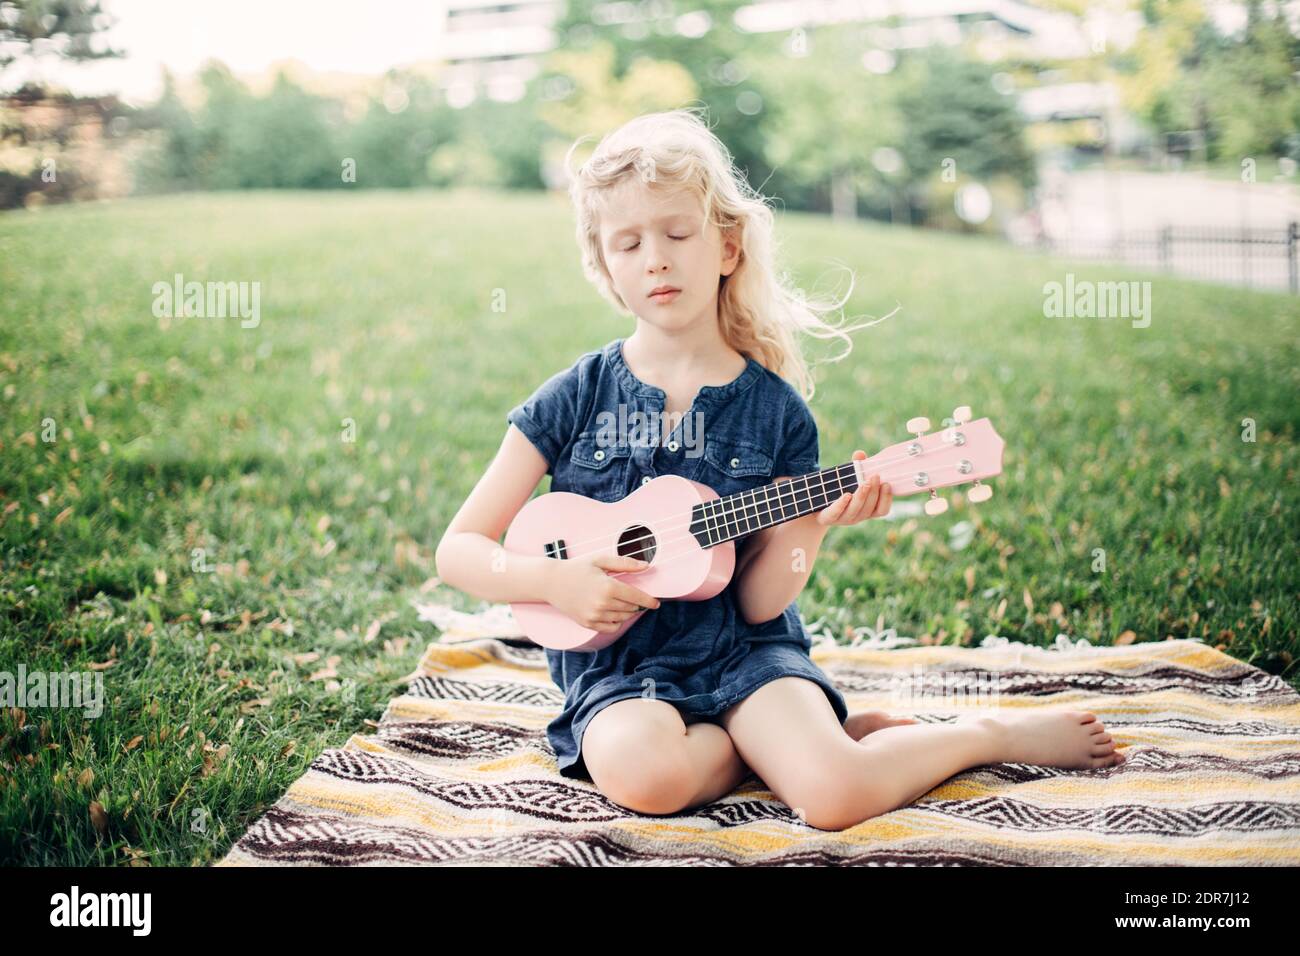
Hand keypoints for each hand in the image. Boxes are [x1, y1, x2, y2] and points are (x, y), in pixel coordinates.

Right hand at [546, 552, 660, 633]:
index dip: (649, 601)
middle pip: (631, 608)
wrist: (552, 582)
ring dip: (627, 612)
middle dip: (636, 603)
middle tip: (633, 596)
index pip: (636, 597)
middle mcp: (602, 603)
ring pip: (622, 618)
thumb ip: (625, 563)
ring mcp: (594, 615)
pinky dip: (616, 622)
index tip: (656, 603)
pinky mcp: (588, 623)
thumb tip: (646, 566)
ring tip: (621, 602)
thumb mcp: (601, 560)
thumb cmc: (577, 568)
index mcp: (608, 586)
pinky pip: (610, 627)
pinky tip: (614, 612)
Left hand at [817, 450, 891, 526]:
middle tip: (875, 476)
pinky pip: (836, 512)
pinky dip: (842, 504)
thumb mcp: (849, 479)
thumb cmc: (838, 490)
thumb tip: (860, 454)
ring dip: (862, 496)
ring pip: (855, 511)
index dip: (886, 499)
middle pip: (869, 508)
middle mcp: (857, 516)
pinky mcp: (828, 518)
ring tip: (865, 483)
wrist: (815, 504)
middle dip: (874, 492)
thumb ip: (856, 467)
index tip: (887, 483)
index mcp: (867, 510)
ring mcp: (843, 519)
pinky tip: (847, 495)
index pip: (882, 510)